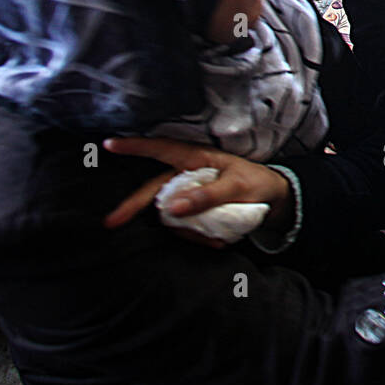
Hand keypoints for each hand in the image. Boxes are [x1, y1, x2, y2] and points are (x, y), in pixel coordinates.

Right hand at [102, 138, 289, 233]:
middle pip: (153, 190)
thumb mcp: (238, 187)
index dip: (135, 146)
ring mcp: (189, 193)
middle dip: (133, 206)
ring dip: (189, 231)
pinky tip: (218, 241)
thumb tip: (172, 208)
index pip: (161, 150)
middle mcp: (187, 174)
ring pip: (171, 215)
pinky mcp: (195, 210)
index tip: (110, 143)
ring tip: (217, 239)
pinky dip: (199, 236)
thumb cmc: (257, 183)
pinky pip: (186, 226)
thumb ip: (207, 196)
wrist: (274, 198)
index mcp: (196, 159)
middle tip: (111, 222)